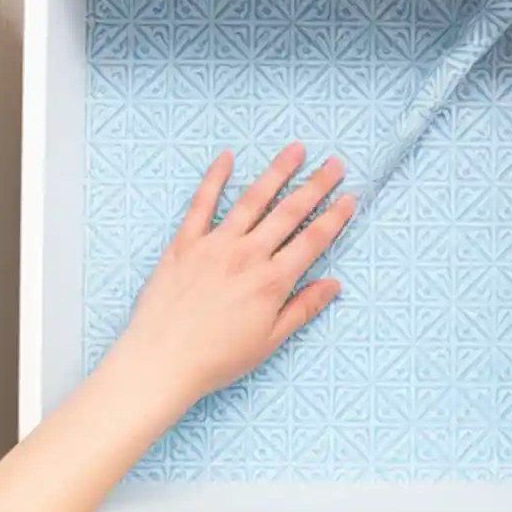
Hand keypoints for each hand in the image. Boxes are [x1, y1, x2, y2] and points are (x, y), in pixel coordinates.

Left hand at [108, 142, 354, 405]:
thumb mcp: (269, 341)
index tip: (349, 198)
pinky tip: (227, 158)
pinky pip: (202, 203)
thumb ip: (302, 308)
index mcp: (272, 282)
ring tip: (295, 151)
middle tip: (334, 165)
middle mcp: (247, 256)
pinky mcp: (185, 243)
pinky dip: (215, 178)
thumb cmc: (216, 358)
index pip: (312, 241)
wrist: (162, 360)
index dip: (334, 218)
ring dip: (277, 173)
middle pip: (289, 213)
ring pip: (253, 200)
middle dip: (315, 186)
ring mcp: (215, 245)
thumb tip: (333, 285)